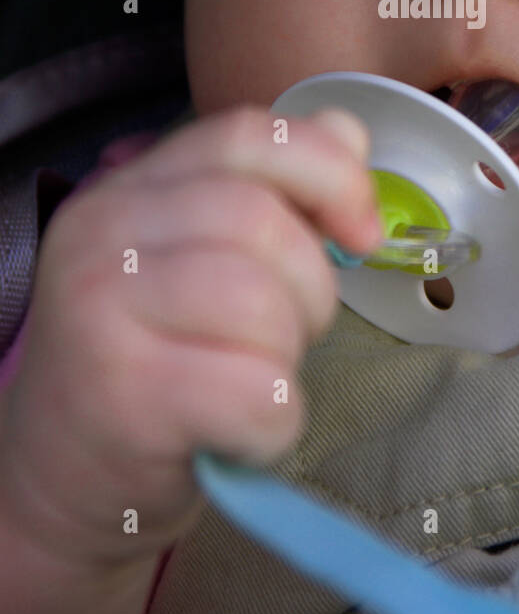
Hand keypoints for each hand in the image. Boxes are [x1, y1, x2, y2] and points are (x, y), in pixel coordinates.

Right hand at [0, 105, 380, 568]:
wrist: (63, 479)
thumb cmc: (157, 362)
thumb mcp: (203, 259)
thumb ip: (275, 190)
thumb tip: (350, 134)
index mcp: (131, 187)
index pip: (247, 136)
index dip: (329, 173)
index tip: (361, 233)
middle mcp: (102, 230)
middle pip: (262, 221)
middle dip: (310, 288)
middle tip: (287, 336)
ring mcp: (101, 309)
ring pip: (261, 302)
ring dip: (287, 356)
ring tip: (251, 382)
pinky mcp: (122, 394)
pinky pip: (257, 392)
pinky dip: (274, 423)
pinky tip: (237, 433)